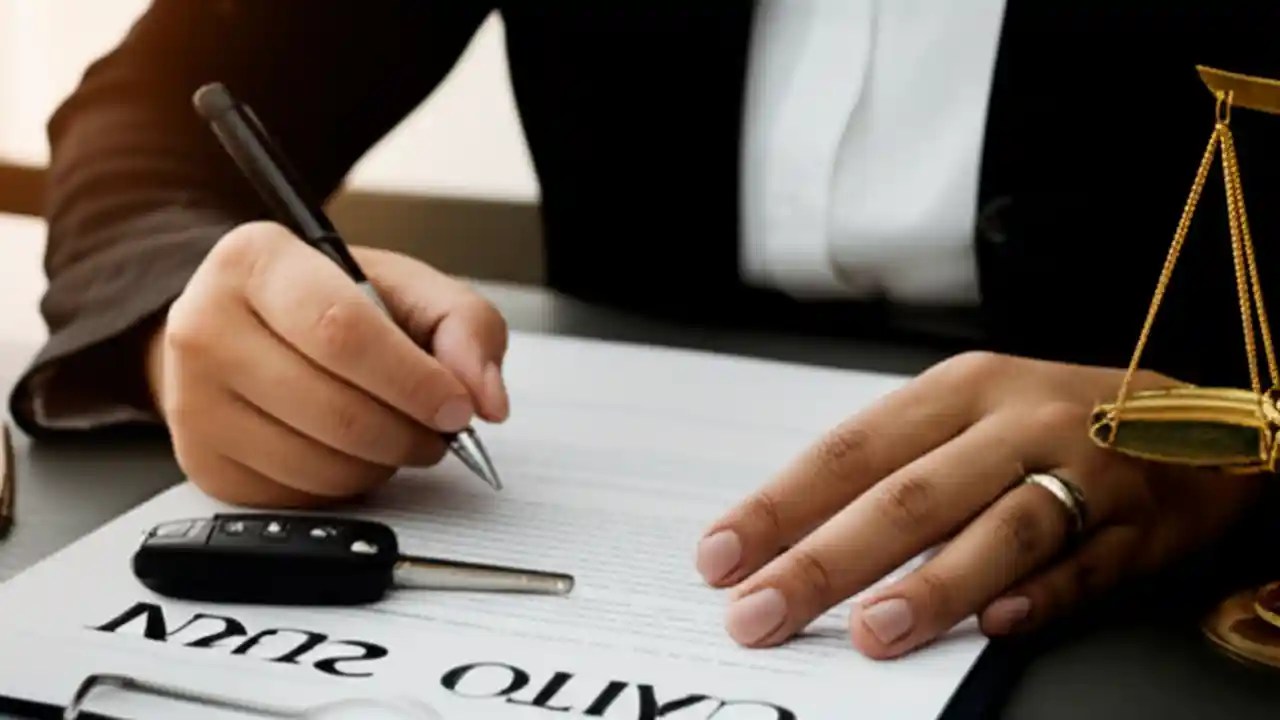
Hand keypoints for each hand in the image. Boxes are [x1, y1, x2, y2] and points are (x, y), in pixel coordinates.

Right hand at [146, 221, 509, 506]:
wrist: (251, 328)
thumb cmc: (330, 304)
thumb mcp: (405, 288)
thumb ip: (464, 326)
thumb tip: (485, 397)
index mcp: (254, 260)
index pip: (343, 332)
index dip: (414, 380)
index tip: (457, 405)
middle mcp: (204, 327)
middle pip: (335, 408)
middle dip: (409, 431)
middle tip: (440, 428)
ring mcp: (193, 401)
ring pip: (319, 462)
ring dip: (384, 462)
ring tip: (397, 432)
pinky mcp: (203, 462)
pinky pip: (299, 496)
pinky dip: (347, 484)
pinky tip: (351, 449)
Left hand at [695, 352, 1263, 657]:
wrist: (1193, 418)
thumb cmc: (1050, 422)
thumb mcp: (968, 418)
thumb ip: (893, 470)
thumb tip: (790, 539)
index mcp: (958, 390)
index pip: (847, 450)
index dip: (778, 506)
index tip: (719, 557)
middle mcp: (1015, 421)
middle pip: (907, 496)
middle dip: (823, 561)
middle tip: (759, 614)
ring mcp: (1082, 471)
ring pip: (998, 531)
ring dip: (931, 586)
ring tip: (869, 632)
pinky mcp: (1140, 523)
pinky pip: (1083, 567)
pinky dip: (1040, 598)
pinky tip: (996, 630)